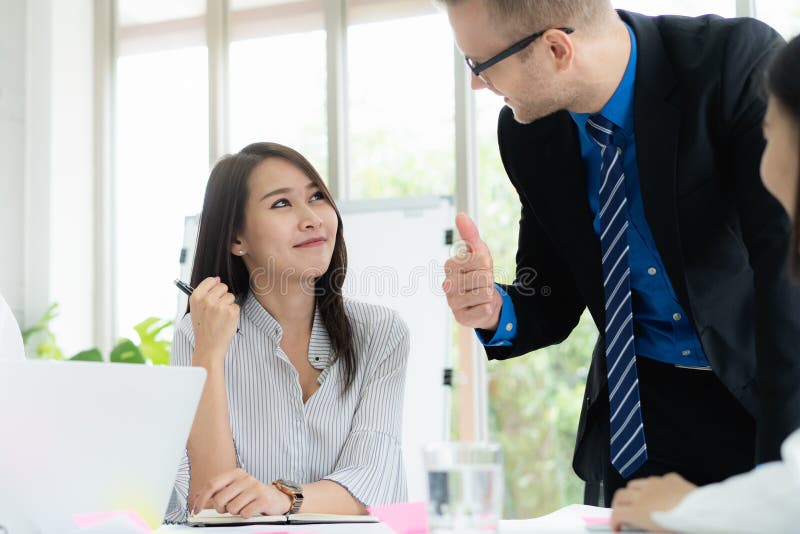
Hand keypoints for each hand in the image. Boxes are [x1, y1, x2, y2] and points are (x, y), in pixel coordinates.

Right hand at [189, 276, 239, 367]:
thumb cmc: (204, 327)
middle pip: (223, 286)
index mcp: (196, 297)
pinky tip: (226, 322)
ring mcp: (219, 306)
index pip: (211, 280)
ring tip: (220, 318)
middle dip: (223, 297)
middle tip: (216, 311)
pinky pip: (236, 306)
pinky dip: (234, 314)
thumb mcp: (197, 309)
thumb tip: (217, 278)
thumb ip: (205, 293)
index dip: (214, 288)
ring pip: (231, 296)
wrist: (209, 347)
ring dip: (228, 306)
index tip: (213, 297)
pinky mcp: (231, 312)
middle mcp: (206, 300)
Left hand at [190, 468, 291, 517]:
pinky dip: (246, 515)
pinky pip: (244, 513)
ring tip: (243, 507)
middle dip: (221, 509)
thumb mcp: (233, 489)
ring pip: (232, 508)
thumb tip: (195, 497)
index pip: (212, 484)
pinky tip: (251, 510)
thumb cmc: (251, 494)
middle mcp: (245, 478)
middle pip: (220, 499)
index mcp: (235, 473)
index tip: (196, 509)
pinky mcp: (263, 499)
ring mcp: (255, 487)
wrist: (276, 498)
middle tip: (228, 508)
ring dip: (235, 512)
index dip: (202, 498)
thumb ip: (215, 492)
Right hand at [443, 213, 502, 330]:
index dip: (487, 265)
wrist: (484, 301)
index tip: (481, 269)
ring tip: (480, 294)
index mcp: (450, 266)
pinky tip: (480, 307)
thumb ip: (470, 234)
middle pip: (483, 278)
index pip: (480, 260)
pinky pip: (483, 310)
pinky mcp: (461, 318)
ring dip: (488, 295)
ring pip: (483, 294)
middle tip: (481, 284)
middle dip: (488, 281)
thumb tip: (460, 215)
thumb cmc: (479, 274)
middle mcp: (447, 284)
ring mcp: (452, 302)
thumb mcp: (479, 253)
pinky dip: (487, 308)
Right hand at [610, 473, 696, 531]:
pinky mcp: (669, 479)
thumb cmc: (682, 525)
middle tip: (621, 513)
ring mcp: (655, 484)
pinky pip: (656, 480)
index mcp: (638, 511)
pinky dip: (654, 487)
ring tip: (638, 501)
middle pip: (620, 495)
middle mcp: (643, 494)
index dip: (614, 521)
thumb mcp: (659, 533)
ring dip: (632, 493)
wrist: (702, 512)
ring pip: (635, 484)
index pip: (616, 513)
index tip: (617, 526)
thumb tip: (643, 530)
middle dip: (618, 505)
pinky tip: (661, 494)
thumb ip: (647, 530)